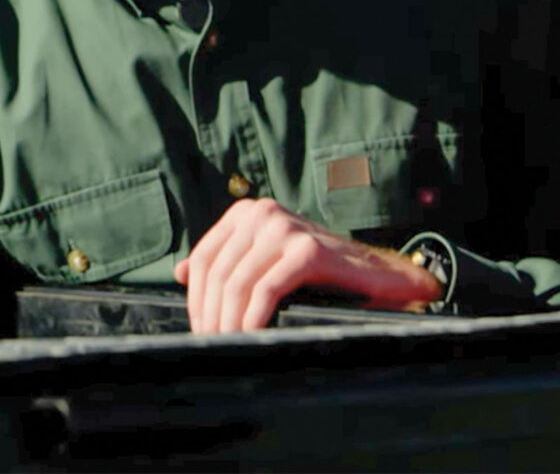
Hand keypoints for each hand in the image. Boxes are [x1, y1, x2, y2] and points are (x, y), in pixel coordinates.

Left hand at [171, 198, 441, 332]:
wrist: (379, 275)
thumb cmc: (322, 275)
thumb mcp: (266, 260)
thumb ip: (227, 262)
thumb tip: (179, 273)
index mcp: (249, 213)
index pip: (203, 258)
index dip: (195, 298)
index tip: (201, 329)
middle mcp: (264, 213)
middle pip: (216, 273)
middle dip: (209, 315)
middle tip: (212, 346)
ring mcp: (286, 229)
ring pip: (236, 283)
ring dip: (228, 322)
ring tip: (230, 346)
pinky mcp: (307, 250)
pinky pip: (265, 290)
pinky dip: (253, 318)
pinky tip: (253, 337)